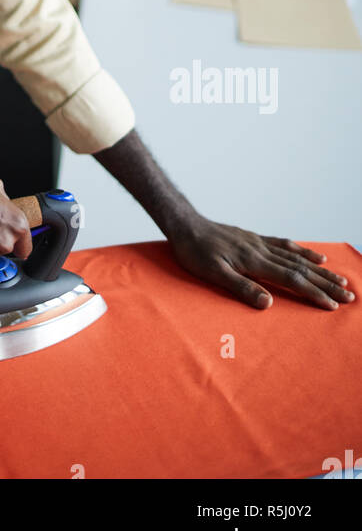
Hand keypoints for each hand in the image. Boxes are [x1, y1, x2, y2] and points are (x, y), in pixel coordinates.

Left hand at [168, 218, 355, 309]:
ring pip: (296, 257)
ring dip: (319, 270)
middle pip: (300, 269)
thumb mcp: (213, 274)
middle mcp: (261, 250)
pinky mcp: (254, 238)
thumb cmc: (195, 253)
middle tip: (349, 295)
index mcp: (254, 261)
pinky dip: (302, 251)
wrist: (185, 225)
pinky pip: (284, 244)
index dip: (313, 293)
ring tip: (339, 278)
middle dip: (326, 283)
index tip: (333, 305)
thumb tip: (269, 304)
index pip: (291, 280)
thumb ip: (241, 288)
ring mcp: (259, 243)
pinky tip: (313, 256)